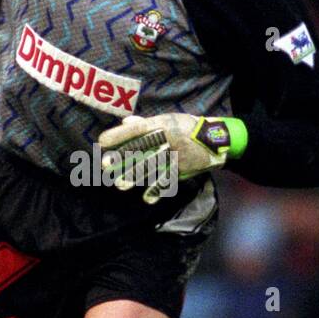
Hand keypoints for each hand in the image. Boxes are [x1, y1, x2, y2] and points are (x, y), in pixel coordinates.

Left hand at [98, 113, 246, 203]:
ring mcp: (176, 152)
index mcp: (161, 123)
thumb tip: (125, 121)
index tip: (102, 142)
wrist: (217, 138)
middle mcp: (167, 137)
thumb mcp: (168, 119)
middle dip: (123, 156)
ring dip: (136, 174)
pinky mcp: (183, 166)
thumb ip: (146, 122)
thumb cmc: (188, 127)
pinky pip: (168, 178)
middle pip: (142, 147)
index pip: (137, 129)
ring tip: (120, 184)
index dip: (119, 135)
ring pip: (152, 164)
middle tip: (105, 166)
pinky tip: (146, 198)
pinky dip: (158, 189)